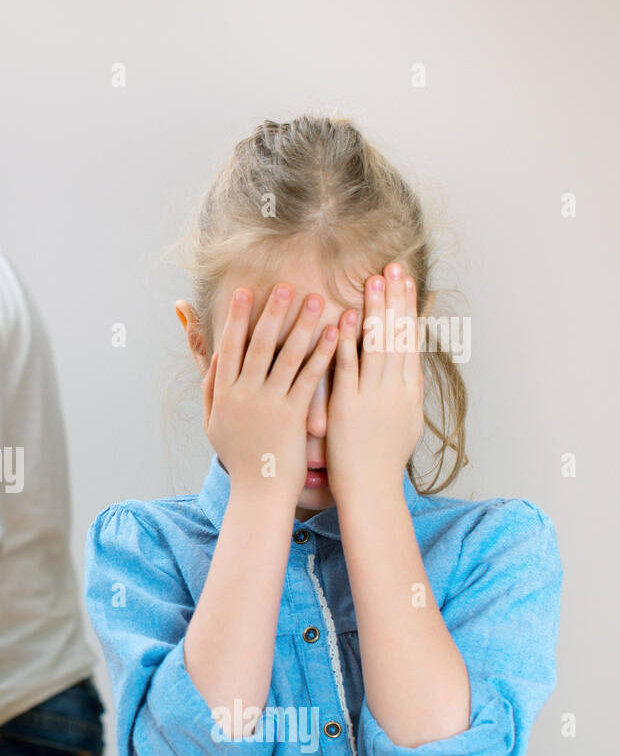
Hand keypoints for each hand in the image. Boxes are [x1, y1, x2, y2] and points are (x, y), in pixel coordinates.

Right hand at [198, 282, 338, 507]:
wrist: (259, 492)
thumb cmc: (239, 457)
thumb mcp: (213, 422)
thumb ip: (211, 387)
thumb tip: (214, 355)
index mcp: (223, 394)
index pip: (229, 348)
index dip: (238, 319)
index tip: (246, 292)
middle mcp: (243, 396)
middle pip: (258, 346)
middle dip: (273, 313)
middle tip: (286, 285)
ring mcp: (268, 405)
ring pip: (287, 357)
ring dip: (303, 325)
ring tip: (317, 299)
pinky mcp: (293, 416)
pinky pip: (309, 379)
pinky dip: (322, 354)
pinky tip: (335, 334)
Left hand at [325, 263, 424, 502]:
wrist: (371, 489)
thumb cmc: (382, 459)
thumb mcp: (405, 421)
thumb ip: (405, 390)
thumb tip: (409, 367)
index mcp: (410, 390)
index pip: (412, 339)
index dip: (408, 308)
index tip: (406, 281)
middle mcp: (396, 389)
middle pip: (399, 335)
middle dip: (396, 299)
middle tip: (394, 266)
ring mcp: (373, 396)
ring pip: (377, 345)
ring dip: (375, 311)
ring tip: (374, 280)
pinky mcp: (348, 406)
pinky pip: (347, 368)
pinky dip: (346, 342)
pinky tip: (342, 318)